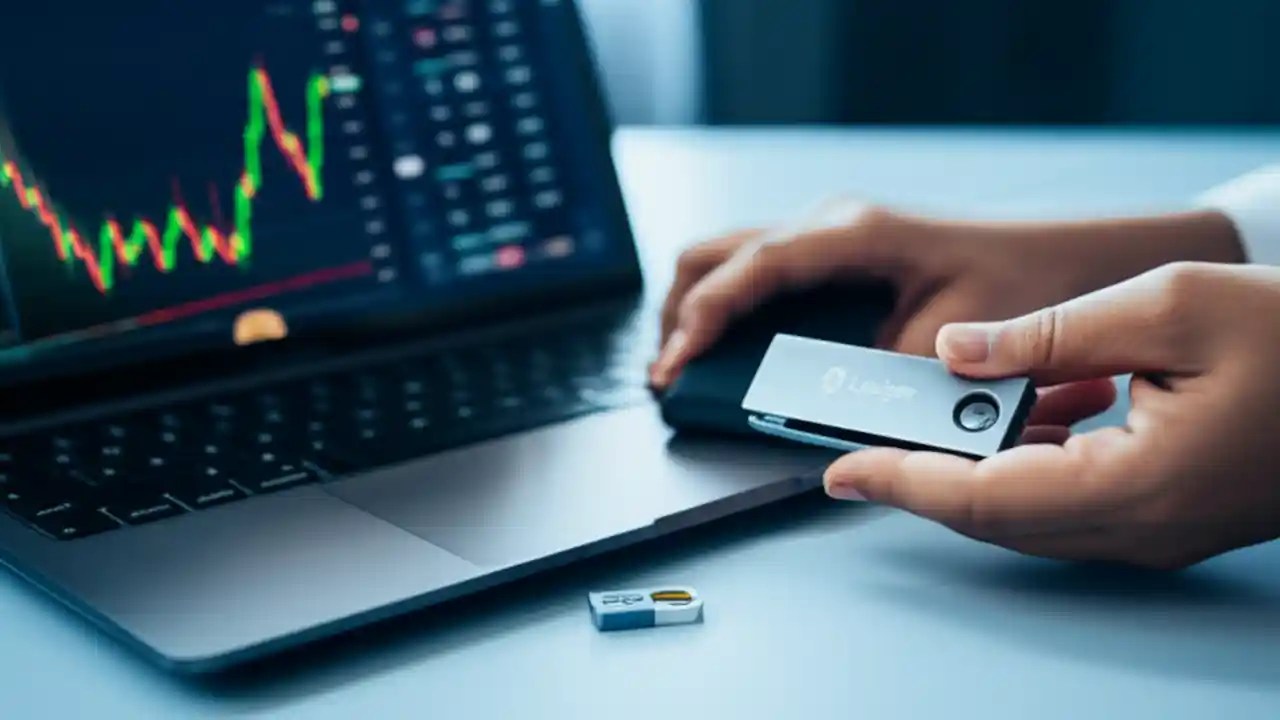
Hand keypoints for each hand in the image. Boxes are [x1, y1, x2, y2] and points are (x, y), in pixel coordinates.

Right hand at [649, 198, 1242, 388]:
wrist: (1075, 263)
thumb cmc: (1020, 291)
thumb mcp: (942, 347)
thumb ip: (871, 382)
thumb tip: (811, 419)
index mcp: (848, 236)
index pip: (743, 271)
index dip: (696, 323)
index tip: (674, 371)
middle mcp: (828, 225)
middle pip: (711, 256)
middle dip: (677, 316)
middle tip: (670, 377)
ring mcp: (829, 236)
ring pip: (726, 261)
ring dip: (696, 312)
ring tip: (686, 369)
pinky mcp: (837, 257)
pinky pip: (757, 276)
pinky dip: (728, 311)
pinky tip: (730, 350)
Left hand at [824, 262, 1279, 568]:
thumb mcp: (1169, 307)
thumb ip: (1050, 334)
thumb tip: (953, 350)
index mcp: (1136, 486)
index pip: (983, 499)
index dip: (902, 483)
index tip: (839, 471)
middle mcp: (1138, 527)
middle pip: (994, 517)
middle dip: (919, 478)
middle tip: (858, 442)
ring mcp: (1154, 531)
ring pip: (1026, 513)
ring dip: (973, 464)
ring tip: (937, 409)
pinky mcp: (1164, 516)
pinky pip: (1068, 499)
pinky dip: (1028, 458)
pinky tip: (1031, 402)